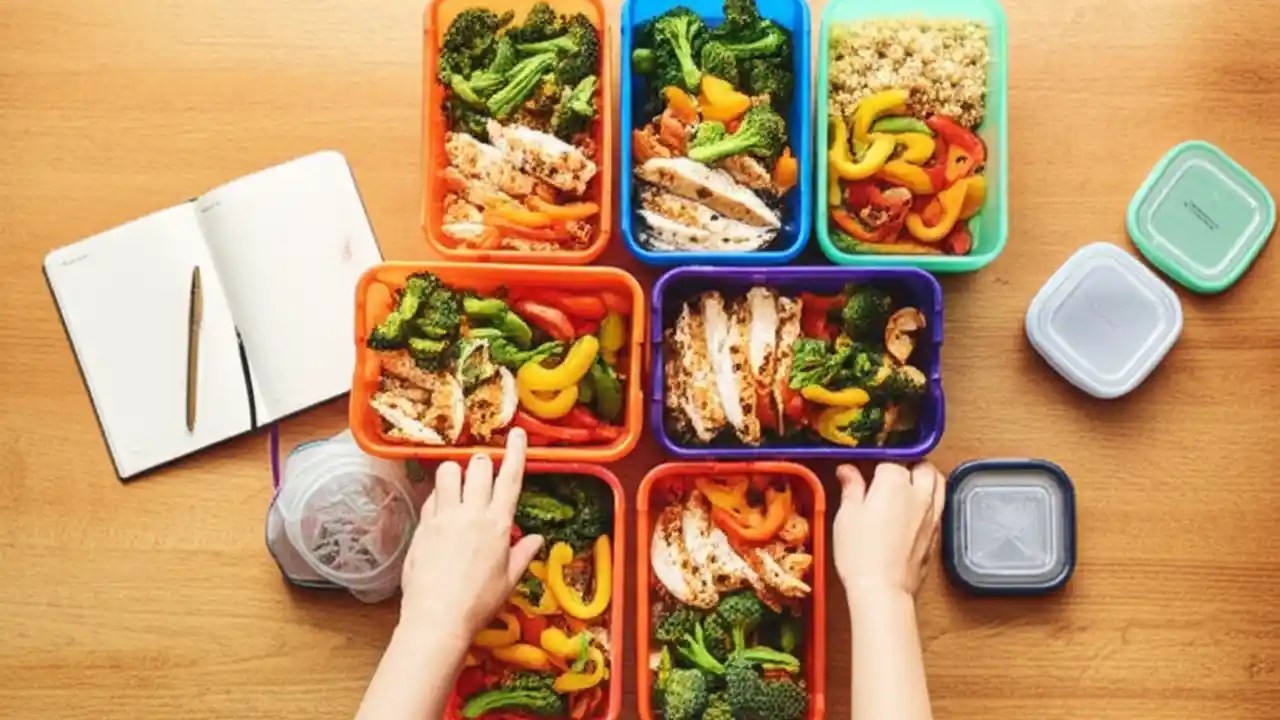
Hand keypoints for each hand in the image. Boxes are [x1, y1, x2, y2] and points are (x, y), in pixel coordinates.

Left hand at [399, 429, 542, 640]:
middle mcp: (471, 513)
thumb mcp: (509, 580)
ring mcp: (444, 517)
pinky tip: (441, 511)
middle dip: (483, 462)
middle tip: (483, 470)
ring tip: (458, 485)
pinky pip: (430, 497)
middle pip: (478, 467)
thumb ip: (523, 554)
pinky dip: (438, 496)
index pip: (510, 478)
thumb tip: (538, 539)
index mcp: (497, 524)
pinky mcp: (422, 526)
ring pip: (448, 472)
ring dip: (456, 472)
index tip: (518, 434)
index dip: (516, 452)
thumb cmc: (478, 603)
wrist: (438, 618)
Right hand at [834, 462, 945, 602]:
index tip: (863, 474)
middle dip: (909, 465)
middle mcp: (919, 495)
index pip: (890, 462)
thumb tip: (847, 470)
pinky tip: (915, 511)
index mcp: (895, 483)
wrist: (883, 589)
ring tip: (909, 485)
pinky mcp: (937, 534)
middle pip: (923, 467)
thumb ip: (851, 487)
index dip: (875, 467)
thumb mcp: (846, 515)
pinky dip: (931, 501)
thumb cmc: (860, 553)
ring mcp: (932, 515)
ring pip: (939, 484)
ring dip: (926, 478)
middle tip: (890, 475)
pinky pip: (940, 507)